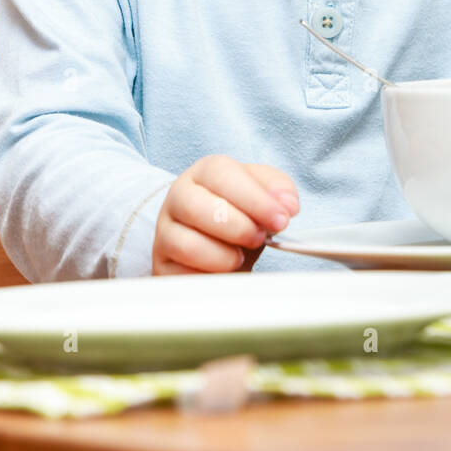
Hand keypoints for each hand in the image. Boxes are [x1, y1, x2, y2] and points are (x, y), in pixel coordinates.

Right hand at [152, 156, 299, 274]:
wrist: (214, 241)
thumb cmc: (238, 213)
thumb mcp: (260, 193)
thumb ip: (278, 190)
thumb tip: (288, 204)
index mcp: (205, 172)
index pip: (222, 175)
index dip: (255, 198)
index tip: (282, 219)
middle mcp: (179, 197)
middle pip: (196, 206)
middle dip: (237, 226)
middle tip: (260, 238)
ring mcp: (165, 232)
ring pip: (185, 243)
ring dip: (222, 256)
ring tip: (240, 257)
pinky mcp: (161, 265)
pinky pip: (181, 275)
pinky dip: (208, 278)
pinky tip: (223, 273)